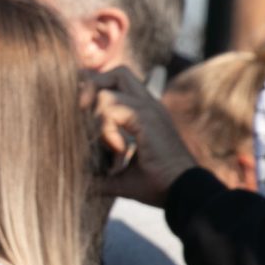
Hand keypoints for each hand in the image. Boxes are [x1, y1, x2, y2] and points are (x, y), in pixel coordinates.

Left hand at [85, 67, 198, 207]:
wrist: (184, 192)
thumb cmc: (157, 185)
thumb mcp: (121, 177)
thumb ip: (100, 174)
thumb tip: (80, 184)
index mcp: (144, 112)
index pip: (118, 82)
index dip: (97, 91)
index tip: (84, 114)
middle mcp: (148, 105)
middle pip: (117, 72)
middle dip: (93, 88)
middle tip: (86, 116)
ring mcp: (149, 109)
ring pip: (107, 92)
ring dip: (96, 118)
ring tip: (107, 144)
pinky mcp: (147, 119)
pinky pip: (112, 111)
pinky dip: (106, 130)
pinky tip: (119, 150)